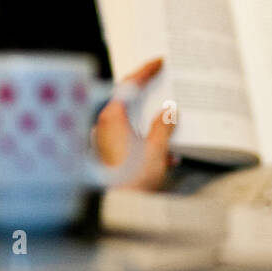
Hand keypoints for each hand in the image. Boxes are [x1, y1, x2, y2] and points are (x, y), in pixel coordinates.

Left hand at [93, 57, 175, 191]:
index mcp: (111, 117)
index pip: (128, 84)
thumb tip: (168, 113)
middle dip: (148, 100)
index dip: (145, 71)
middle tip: (162, 88)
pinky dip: (144, 143)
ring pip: (128, 123)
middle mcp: (102, 126)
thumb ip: (163, 126)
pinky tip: (164, 157)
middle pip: (126, 103)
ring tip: (170, 135)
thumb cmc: (133, 179)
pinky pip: (126, 140)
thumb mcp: (156, 149)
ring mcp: (102, 142)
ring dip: (149, 127)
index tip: (158, 62)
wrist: (119, 208)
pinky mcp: (105, 157)